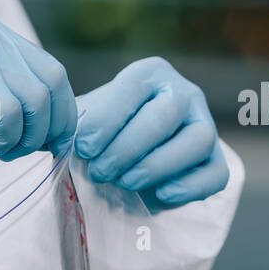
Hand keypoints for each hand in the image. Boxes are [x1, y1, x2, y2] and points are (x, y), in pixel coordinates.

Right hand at [0, 11, 76, 160]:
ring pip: (40, 100)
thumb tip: (38, 132)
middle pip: (54, 82)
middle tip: (25, 152)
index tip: (44, 141)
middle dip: (52, 127)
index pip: (46, 67)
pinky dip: (8, 140)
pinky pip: (15, 114)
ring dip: (28, 137)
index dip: (57, 109)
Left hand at [76, 57, 227, 204]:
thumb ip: (72, 126)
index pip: (132, 89)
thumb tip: (52, 142)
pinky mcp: (216, 161)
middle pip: (166, 115)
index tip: (83, 148)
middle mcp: (183, 93)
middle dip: (128, 147)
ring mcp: (205, 125)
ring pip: (198, 141)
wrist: (126, 159)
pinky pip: (216, 173)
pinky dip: (190, 187)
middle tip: (100, 171)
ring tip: (125, 182)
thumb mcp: (85, 122)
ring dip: (157, 165)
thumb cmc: (100, 136)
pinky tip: (160, 195)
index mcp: (149, 75)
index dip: (106, 121)